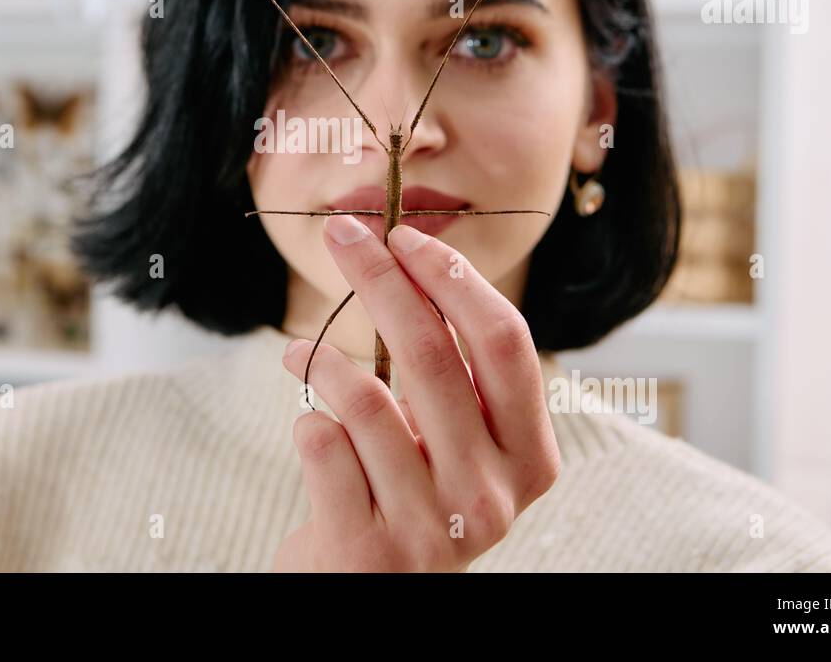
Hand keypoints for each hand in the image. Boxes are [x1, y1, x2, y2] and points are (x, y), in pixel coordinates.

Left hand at [273, 214, 560, 571]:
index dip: (454, 277)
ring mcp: (432, 530)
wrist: (368, 595)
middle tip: (343, 236)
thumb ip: (452, 373)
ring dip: (322, 358)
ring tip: (300, 352)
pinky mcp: (369, 552)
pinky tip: (308, 423)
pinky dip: (307, 419)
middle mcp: (492, 498)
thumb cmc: (409, 497)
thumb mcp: (455, 443)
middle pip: (435, 354)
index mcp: (530, 460)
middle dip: (381, 278)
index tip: (405, 236)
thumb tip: (405, 254)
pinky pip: (324, 447)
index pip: (505, 344)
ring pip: (367, 401)